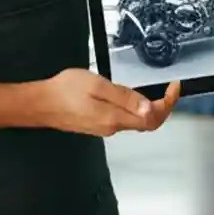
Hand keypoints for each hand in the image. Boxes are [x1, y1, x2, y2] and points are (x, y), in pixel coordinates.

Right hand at [33, 69, 175, 136]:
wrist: (39, 104)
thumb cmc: (64, 91)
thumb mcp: (98, 86)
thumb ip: (124, 97)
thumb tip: (148, 108)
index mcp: (115, 118)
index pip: (152, 118)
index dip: (168, 103)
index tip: (174, 88)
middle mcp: (112, 127)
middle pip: (147, 123)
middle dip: (163, 107)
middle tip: (169, 90)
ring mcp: (104, 128)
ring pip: (136, 122)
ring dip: (149, 108)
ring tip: (155, 91)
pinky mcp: (97, 124)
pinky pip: (123, 120)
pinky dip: (135, 110)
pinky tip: (131, 97)